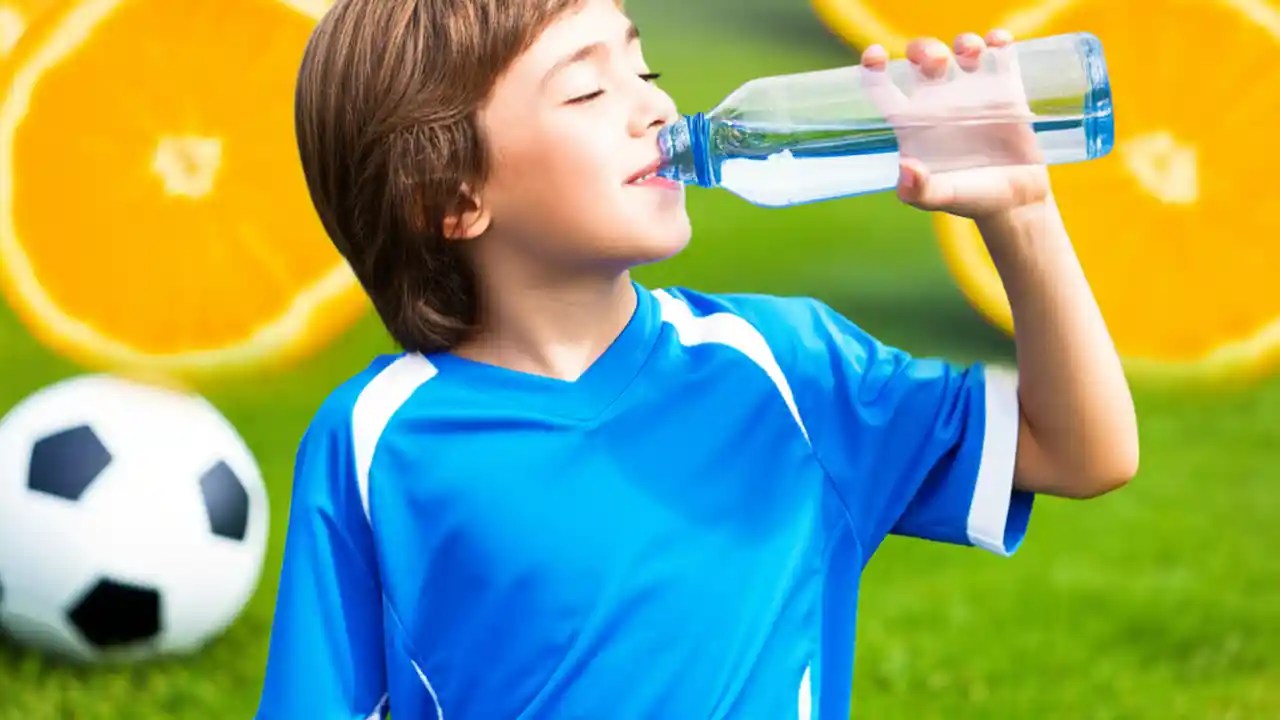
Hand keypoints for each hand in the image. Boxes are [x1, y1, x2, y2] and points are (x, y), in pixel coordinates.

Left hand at [860, 30, 1052, 219]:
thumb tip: (907, 168)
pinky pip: (999, 55)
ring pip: (960, 51)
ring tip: (971, 54)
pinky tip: (997, 43)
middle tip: (936, 63)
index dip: (874, 68)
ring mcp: (972, 93)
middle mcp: (938, 103)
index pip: (884, 89)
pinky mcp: (1005, 91)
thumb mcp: (941, 198)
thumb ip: (919, 190)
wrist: (1015, 203)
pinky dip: (997, 41)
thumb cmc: (969, 200)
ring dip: (963, 42)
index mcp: (913, 123)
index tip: (874, 54)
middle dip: (924, 50)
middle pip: (922, 60)